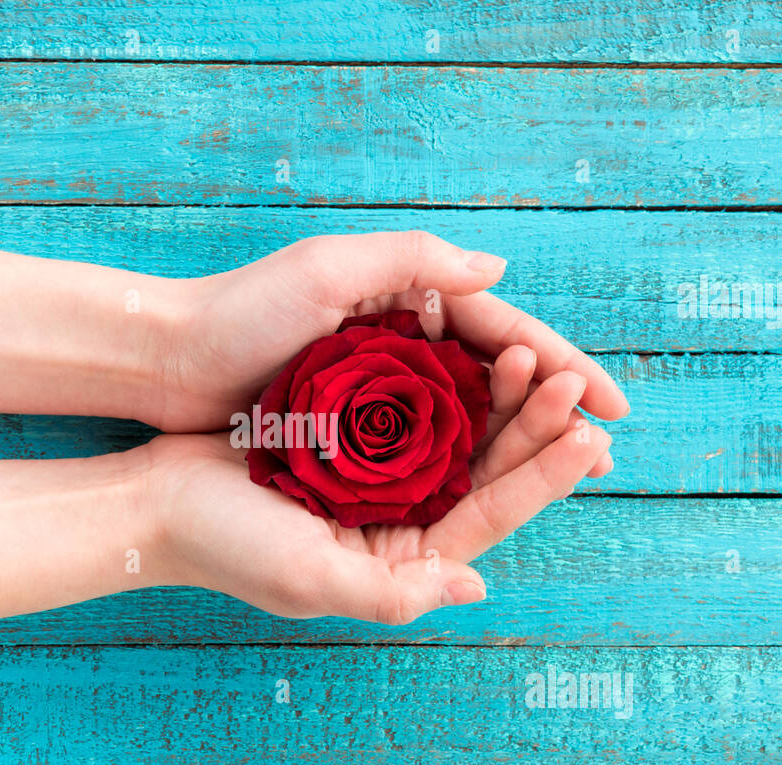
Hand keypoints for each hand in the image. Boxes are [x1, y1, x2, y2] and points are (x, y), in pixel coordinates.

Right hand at [142, 360, 611, 624]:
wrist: (155, 499)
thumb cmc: (225, 545)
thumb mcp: (311, 580)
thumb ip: (395, 593)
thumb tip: (477, 587)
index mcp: (399, 558)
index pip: (489, 517)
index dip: (541, 478)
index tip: (589, 437)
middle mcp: (398, 521)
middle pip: (485, 472)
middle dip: (532, 428)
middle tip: (573, 382)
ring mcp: (376, 479)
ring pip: (458, 435)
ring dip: (497, 398)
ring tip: (532, 357)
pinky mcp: (349, 439)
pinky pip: (414, 408)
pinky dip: (446, 382)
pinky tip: (472, 349)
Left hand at [153, 231, 629, 447]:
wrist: (169, 361)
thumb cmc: (240, 313)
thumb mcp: (326, 269)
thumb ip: (413, 261)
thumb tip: (499, 270)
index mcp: (406, 296)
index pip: (504, 331)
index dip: (563, 367)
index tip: (613, 405)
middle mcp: (401, 339)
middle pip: (497, 377)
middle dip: (554, 411)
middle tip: (605, 453)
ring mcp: (378, 384)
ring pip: (468, 414)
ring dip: (518, 442)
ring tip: (566, 476)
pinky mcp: (351, 421)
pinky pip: (425, 441)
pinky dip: (465, 458)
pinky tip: (493, 485)